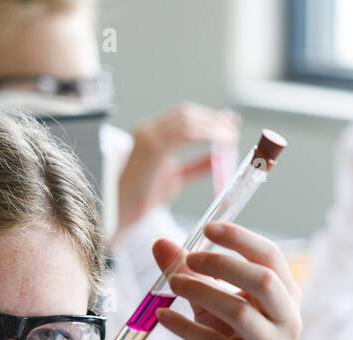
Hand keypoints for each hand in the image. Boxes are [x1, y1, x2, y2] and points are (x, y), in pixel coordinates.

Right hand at [115, 103, 239, 239]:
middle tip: (234, 130)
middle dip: (214, 119)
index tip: (231, 123)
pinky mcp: (151, 148)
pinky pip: (183, 134)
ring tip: (230, 138)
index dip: (210, 117)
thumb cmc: (142, 198)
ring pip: (186, 120)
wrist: (119, 213)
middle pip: (187, 113)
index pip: (184, 117)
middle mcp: (148, 130)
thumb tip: (219, 158)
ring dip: (212, 126)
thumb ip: (197, 166)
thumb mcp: (176, 179)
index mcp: (152, 135)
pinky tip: (218, 143)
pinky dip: (205, 135)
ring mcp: (148, 137)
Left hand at [152, 222, 301, 339]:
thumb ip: (189, 273)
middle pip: (262, 281)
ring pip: (239, 313)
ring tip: (173, 283)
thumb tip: (160, 243)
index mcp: (285, 296)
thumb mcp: (208, 303)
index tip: (208, 228)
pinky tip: (162, 317)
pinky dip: (186, 328)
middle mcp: (287, 320)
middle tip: (189, 258)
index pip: (270, 257)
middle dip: (223, 265)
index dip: (241, 239)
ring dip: (202, 292)